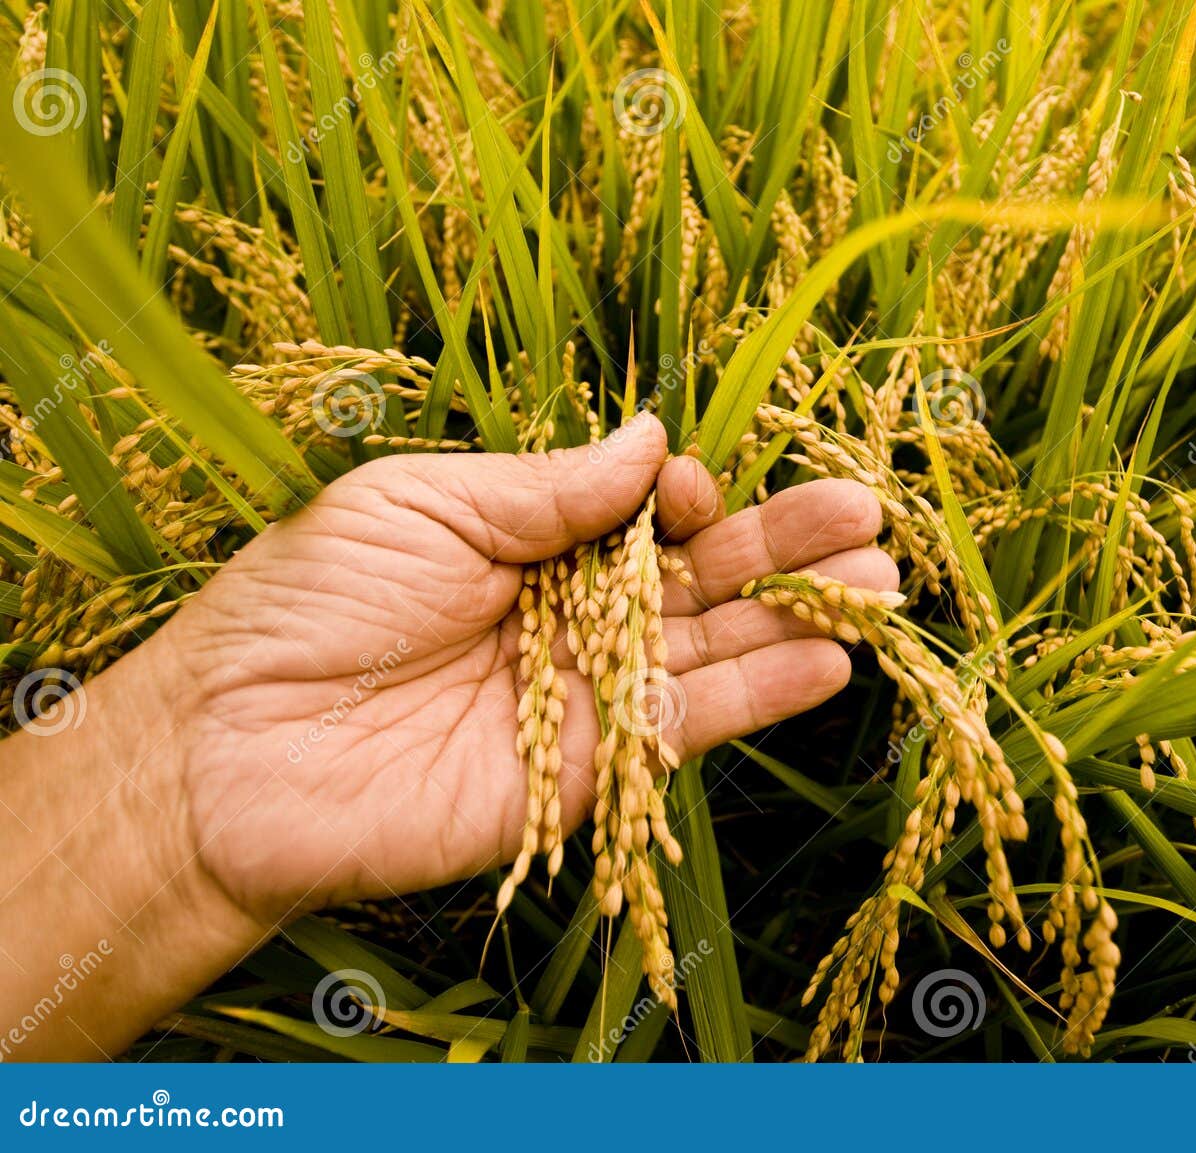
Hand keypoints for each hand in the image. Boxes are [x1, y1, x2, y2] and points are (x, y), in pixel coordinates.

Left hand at [159, 414, 897, 924]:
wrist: (233, 751)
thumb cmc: (306, 603)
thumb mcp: (427, 503)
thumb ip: (549, 486)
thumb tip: (654, 439)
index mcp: (528, 542)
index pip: (645, 515)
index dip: (691, 498)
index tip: (705, 487)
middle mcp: (570, 616)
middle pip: (700, 580)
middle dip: (785, 546)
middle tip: (868, 515)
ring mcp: (585, 695)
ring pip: (714, 651)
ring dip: (799, 619)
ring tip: (882, 586)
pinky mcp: (590, 772)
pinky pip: (687, 727)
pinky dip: (760, 698)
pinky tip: (827, 664)